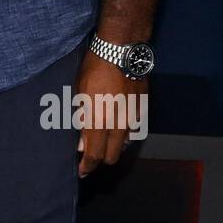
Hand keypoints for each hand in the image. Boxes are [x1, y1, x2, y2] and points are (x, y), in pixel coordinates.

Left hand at [74, 50, 148, 177]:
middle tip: (91, 151)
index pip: (94, 155)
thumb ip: (82, 121)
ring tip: (104, 133)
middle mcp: (118, 125)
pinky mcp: (143, 110)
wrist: (121, 51)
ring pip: (124, 144)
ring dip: (114, 144)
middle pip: (112, 156)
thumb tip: (82, 144)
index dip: (87, 166)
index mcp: (99, 121)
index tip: (82, 171)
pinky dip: (124, 129)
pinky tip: (117, 118)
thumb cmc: (94, 69)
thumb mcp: (79, 94)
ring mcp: (133, 118)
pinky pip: (134, 128)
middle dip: (101, 158)